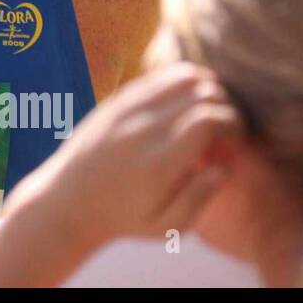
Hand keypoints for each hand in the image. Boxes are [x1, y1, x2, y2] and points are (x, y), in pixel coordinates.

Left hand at [0, 62, 242, 286]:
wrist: (67, 201)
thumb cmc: (123, 218)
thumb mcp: (167, 227)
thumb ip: (201, 196)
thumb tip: (227, 164)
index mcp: (158, 162)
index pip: (208, 119)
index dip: (234, 124)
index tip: (235, 142)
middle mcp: (142, 128)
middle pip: (201, 92)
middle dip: (227, 106)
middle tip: (226, 129)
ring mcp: (127, 109)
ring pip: (182, 76)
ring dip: (208, 89)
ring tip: (210, 114)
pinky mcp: (117, 99)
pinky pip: (159, 76)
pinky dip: (183, 82)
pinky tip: (185, 105)